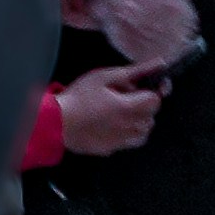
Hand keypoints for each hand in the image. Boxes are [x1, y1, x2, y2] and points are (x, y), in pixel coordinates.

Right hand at [50, 59, 166, 158]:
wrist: (54, 123)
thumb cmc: (78, 97)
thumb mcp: (104, 77)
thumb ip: (134, 71)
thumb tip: (160, 63)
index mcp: (129, 108)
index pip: (156, 101)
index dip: (151, 92)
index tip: (141, 87)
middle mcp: (129, 128)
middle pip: (151, 116)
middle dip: (144, 105)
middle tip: (124, 96)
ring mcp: (120, 142)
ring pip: (143, 131)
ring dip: (138, 120)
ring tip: (120, 111)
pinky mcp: (110, 150)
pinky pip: (129, 142)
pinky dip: (128, 133)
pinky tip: (112, 125)